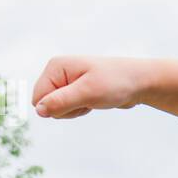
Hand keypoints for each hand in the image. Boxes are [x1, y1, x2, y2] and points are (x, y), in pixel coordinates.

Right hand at [32, 55, 152, 118]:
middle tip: (87, 100)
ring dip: (75, 110)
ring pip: (58, 109)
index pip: (38, 97)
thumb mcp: (87, 93)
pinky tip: (94, 101)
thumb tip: (39, 111)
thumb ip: (61, 102)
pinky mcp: (76, 91)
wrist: (139, 82)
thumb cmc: (116, 82)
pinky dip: (81, 109)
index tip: (77, 100)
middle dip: (66, 109)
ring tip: (92, 99)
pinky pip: (69, 109)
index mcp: (56, 67)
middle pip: (47, 104)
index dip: (56, 106)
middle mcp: (59, 73)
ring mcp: (67, 82)